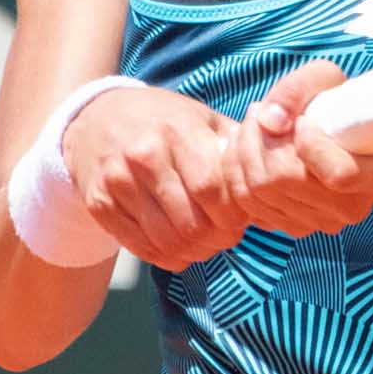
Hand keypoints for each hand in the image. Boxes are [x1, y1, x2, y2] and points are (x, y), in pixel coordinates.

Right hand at [61, 85, 244, 271]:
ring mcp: (117, 181)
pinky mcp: (99, 203)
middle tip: (227, 237)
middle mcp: (144, 155)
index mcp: (177, 131)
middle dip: (218, 239)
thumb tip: (277, 173)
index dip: (233, 215)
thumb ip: (236, 145)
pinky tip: (179, 247)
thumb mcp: (201, 118)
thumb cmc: (162, 120)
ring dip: (195, 252)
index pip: (212, 189)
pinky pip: (141, 248)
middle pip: (191, 223)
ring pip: (167, 241)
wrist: (95, 116)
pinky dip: (167, 257)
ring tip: (206, 243)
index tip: (241, 219)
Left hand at [221, 61, 372, 237]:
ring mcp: (318, 222)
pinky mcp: (291, 226)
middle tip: (261, 113)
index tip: (304, 120)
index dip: (311, 144)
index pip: (339, 175)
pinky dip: (237, 170)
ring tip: (254, 126)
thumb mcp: (327, 80)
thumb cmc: (339, 107)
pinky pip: (246, 202)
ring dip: (244, 149)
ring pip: (258, 191)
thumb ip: (298, 89)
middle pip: (283, 179)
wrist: (344, 143)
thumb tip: (269, 122)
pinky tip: (249, 148)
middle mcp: (349, 208)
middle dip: (260, 138)